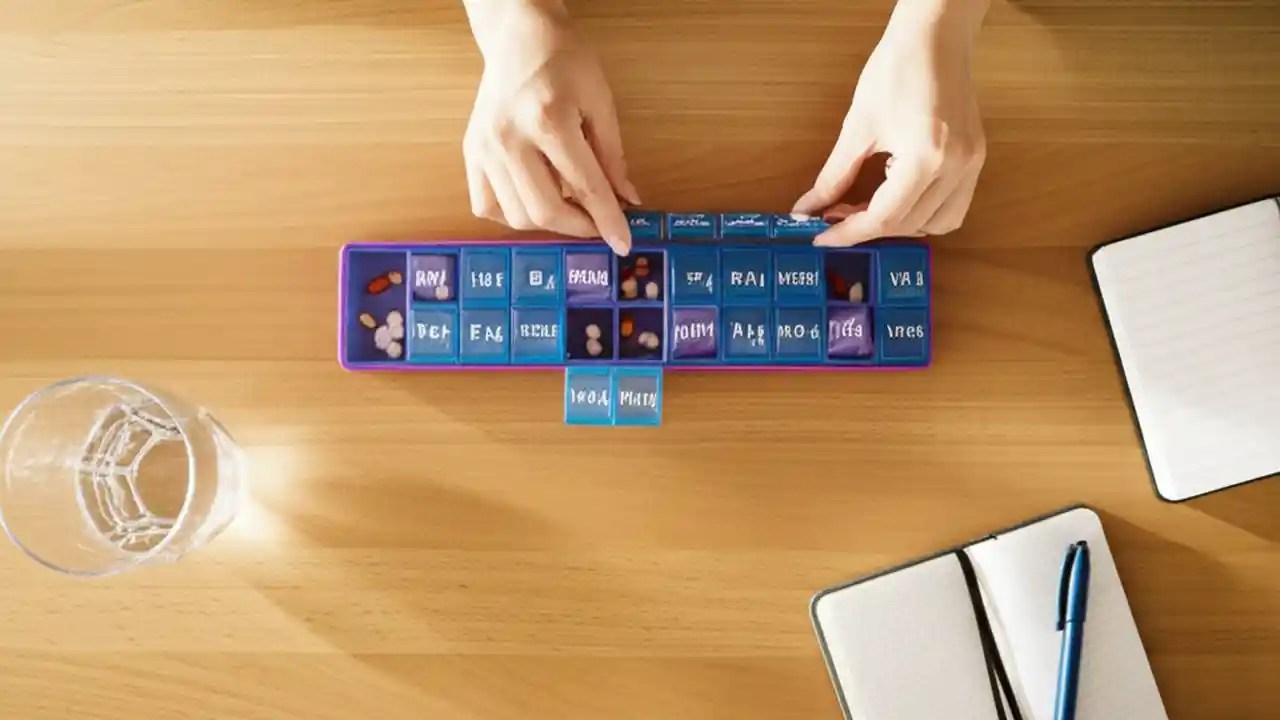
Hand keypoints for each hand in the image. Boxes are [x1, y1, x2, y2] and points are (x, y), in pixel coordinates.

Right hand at [462, 0, 638, 254]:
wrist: (518, 36)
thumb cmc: (564, 60)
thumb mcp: (600, 102)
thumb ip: (612, 156)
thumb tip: (627, 199)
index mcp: (548, 121)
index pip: (585, 187)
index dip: (608, 221)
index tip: (623, 244)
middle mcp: (510, 139)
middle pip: (546, 209)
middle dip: (579, 226)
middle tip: (597, 222)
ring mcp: (484, 148)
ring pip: (516, 215)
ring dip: (549, 222)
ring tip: (569, 205)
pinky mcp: (470, 153)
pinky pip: (486, 206)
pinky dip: (513, 214)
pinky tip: (533, 199)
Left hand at [794, 0, 988, 245]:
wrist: (935, 37)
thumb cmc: (896, 69)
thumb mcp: (857, 127)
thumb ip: (834, 175)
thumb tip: (809, 207)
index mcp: (925, 158)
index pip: (884, 218)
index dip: (849, 233)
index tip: (822, 237)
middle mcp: (955, 168)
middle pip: (908, 225)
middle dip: (868, 227)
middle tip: (835, 214)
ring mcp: (971, 165)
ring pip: (936, 224)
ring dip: (900, 224)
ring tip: (867, 205)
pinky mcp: (976, 159)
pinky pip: (953, 207)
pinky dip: (924, 212)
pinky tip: (897, 195)